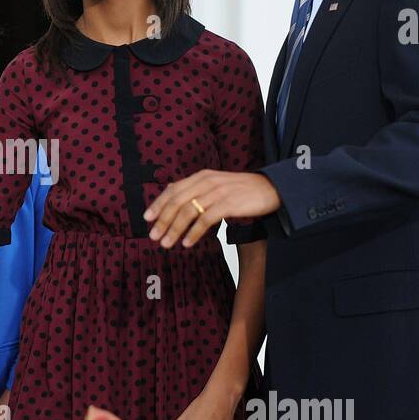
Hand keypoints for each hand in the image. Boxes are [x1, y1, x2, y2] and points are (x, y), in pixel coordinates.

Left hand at [143, 171, 279, 248]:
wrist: (271, 188)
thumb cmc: (242, 190)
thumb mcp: (216, 184)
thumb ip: (197, 189)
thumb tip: (173, 194)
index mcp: (201, 176)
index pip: (173, 190)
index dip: (158, 204)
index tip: (147, 218)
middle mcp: (206, 181)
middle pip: (177, 202)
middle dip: (163, 220)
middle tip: (153, 236)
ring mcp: (217, 192)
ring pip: (188, 211)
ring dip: (175, 229)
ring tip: (166, 243)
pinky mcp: (228, 204)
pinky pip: (205, 220)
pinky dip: (194, 233)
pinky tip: (187, 243)